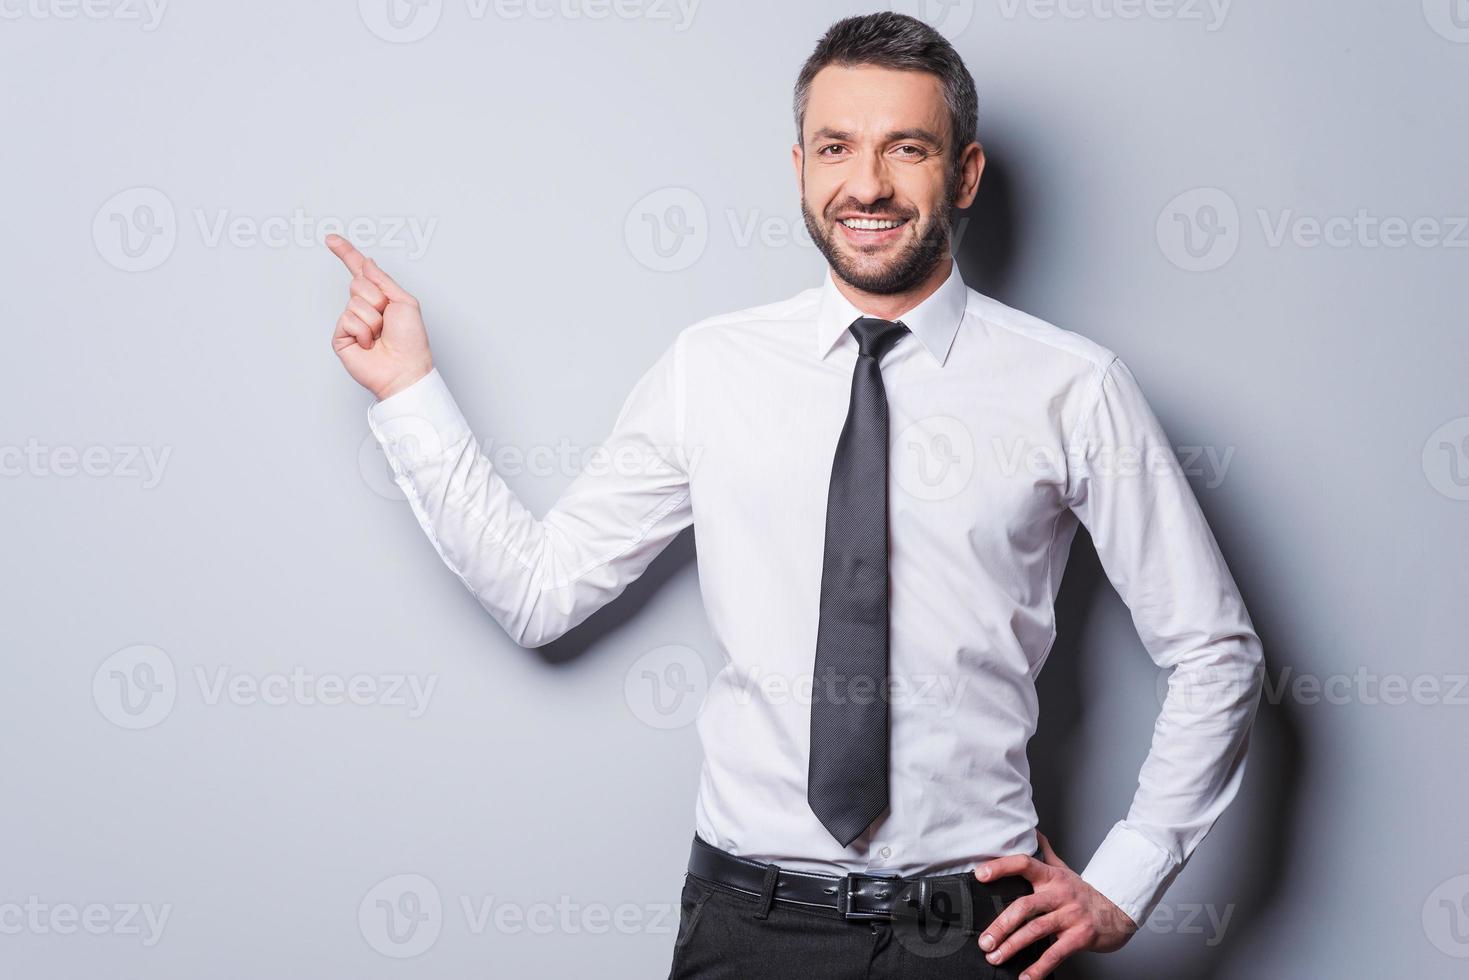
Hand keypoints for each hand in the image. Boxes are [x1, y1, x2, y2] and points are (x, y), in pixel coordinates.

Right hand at [326, 235, 433, 400]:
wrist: (405, 369)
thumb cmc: (411, 341)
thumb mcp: (405, 302)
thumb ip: (383, 280)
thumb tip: (366, 261)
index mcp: (380, 296)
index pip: (358, 270)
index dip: (346, 253)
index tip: (331, 239)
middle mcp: (363, 307)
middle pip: (358, 284)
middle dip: (377, 300)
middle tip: (387, 319)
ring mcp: (351, 322)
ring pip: (354, 303)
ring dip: (373, 319)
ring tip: (381, 335)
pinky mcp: (341, 337)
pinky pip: (347, 320)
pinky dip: (363, 331)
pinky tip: (370, 344)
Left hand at [974, 831, 1136, 977]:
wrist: (1119, 911)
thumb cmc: (1086, 892)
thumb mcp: (1065, 870)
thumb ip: (1046, 854)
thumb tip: (1033, 833)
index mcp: (1052, 877)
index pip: (1024, 864)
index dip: (1001, 866)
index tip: (980, 875)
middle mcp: (1060, 894)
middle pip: (1025, 905)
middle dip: (1001, 925)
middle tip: (985, 940)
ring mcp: (1071, 916)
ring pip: (1036, 930)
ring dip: (1012, 946)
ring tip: (995, 957)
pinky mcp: (1080, 937)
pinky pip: (1056, 953)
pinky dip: (1039, 968)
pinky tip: (1025, 977)